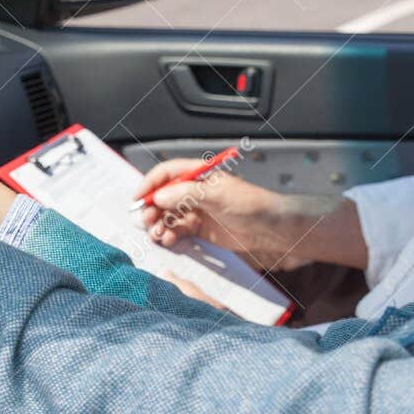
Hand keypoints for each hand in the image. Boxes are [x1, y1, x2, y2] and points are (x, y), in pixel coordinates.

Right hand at [136, 160, 365, 272]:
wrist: (275, 231)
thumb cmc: (253, 206)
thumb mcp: (218, 195)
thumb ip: (186, 194)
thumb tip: (159, 196)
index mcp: (200, 176)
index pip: (168, 173)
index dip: (150, 183)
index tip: (138, 198)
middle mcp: (196, 192)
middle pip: (163, 196)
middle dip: (151, 208)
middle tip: (146, 221)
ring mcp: (199, 211)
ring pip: (168, 215)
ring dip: (159, 224)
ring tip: (158, 235)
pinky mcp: (202, 231)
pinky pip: (178, 231)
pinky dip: (169, 235)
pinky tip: (168, 240)